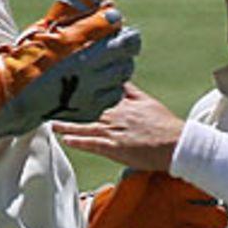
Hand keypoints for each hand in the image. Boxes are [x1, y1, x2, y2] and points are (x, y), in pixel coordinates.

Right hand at [0, 0, 139, 146]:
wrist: (13, 94)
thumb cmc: (29, 55)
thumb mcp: (50, 29)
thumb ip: (82, 18)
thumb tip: (110, 7)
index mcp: (77, 48)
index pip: (119, 31)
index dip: (120, 26)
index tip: (114, 24)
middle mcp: (87, 73)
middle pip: (126, 54)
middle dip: (123, 46)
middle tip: (112, 43)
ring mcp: (89, 95)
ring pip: (123, 76)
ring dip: (118, 67)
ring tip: (104, 63)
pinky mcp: (89, 111)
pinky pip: (113, 96)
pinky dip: (111, 87)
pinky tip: (98, 82)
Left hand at [57, 83, 183, 170]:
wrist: (176, 143)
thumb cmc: (164, 125)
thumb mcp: (147, 102)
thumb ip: (131, 91)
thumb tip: (120, 79)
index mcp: (123, 104)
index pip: (99, 95)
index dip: (82, 93)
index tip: (67, 88)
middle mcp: (116, 116)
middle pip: (88, 110)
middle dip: (69, 108)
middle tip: (51, 105)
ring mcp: (114, 132)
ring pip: (86, 126)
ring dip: (67, 125)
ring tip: (52, 124)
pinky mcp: (115, 148)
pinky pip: (93, 143)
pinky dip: (79, 141)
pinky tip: (66, 140)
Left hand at [87, 170, 227, 227]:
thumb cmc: (106, 215)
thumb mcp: (121, 192)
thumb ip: (138, 179)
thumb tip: (150, 165)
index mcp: (172, 193)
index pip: (204, 189)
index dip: (208, 192)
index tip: (203, 195)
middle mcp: (180, 215)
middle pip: (217, 216)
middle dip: (215, 219)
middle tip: (205, 221)